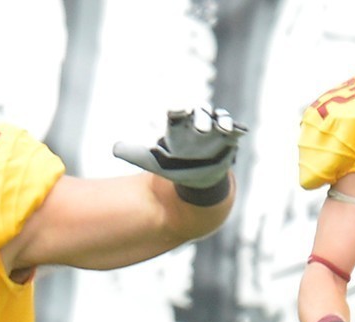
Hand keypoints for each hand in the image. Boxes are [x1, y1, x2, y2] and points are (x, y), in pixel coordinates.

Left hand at [113, 107, 246, 194]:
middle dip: (202, 117)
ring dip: (223, 121)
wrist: (195, 179)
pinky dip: (237, 129)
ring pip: (220, 117)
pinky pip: (235, 129)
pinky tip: (239, 132)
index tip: (178, 111)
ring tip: (224, 130)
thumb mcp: (152, 161)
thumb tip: (114, 148)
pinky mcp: (228, 139)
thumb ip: (134, 153)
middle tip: (202, 130)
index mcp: (178, 126)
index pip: (178, 113)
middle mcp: (196, 124)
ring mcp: (215, 130)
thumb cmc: (174, 164)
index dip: (179, 110)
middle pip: (201, 111)